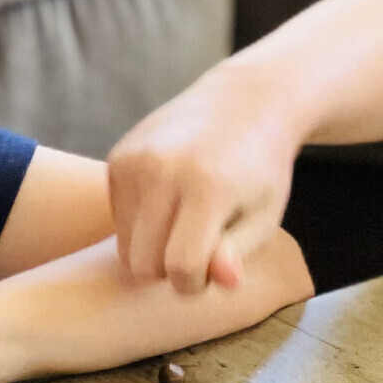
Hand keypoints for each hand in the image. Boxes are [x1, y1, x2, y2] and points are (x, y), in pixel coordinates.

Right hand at [108, 62, 304, 294]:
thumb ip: (237, 254)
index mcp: (207, 186)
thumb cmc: (260, 168)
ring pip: (125, 249)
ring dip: (154, 250)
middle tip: (201, 248)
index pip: (181, 267)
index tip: (217, 267)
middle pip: (143, 265)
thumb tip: (223, 282)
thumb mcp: (264, 215)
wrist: (243, 101)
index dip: (198, 282)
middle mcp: (162, 169)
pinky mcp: (117, 158)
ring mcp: (134, 161)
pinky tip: (171, 202)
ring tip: (187, 225)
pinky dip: (142, 226)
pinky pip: (118, 222)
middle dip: (171, 271)